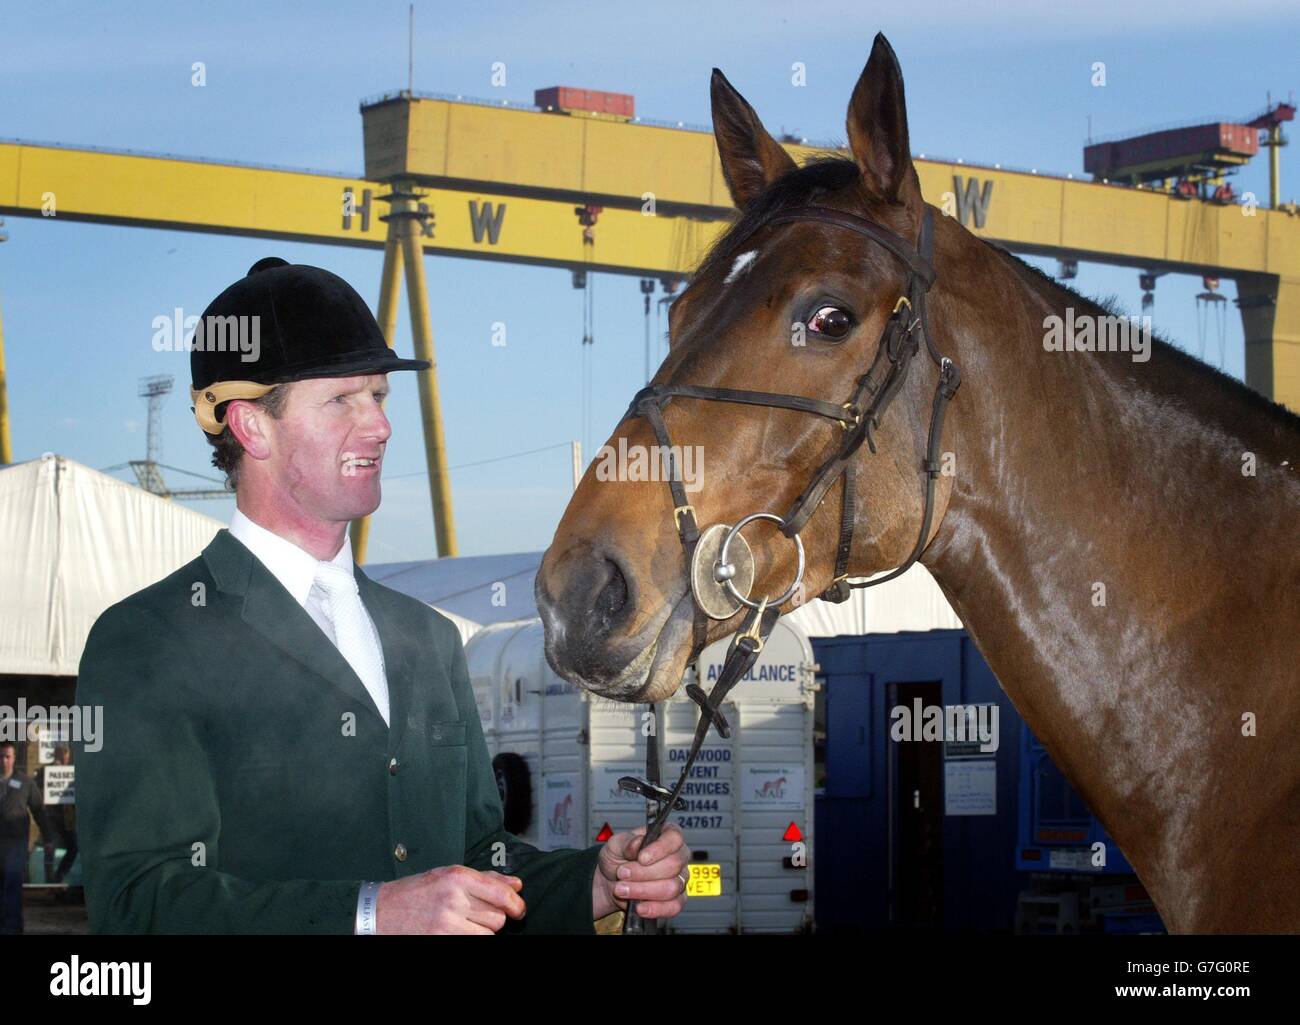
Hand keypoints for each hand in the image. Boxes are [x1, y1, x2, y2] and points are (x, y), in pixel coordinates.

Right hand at [375, 865, 525, 933]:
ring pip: (488, 934)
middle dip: (492, 918)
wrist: (380, 911)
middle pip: (497, 917)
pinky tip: (457, 932)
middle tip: (475, 914)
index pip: (501, 893)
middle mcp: (453, 899)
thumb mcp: (448, 875)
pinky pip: (473, 943)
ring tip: (463, 923)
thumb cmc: (418, 891)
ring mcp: (446, 923)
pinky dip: (471, 939)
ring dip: (482, 931)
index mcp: (457, 877)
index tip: (519, 910)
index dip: (516, 904)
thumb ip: (485, 879)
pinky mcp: (441, 940)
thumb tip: (517, 885)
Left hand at [593, 824, 690, 920]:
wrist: (612, 882)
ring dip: (643, 891)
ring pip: (671, 887)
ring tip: (622, 889)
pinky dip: (655, 908)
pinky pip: (673, 907)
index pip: (674, 838)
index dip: (659, 849)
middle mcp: (678, 856)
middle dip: (644, 873)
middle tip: (623, 874)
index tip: (641, 858)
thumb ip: (627, 842)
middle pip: (673, 865)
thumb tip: (638, 842)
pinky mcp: (677, 900)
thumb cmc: (618, 858)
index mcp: (667, 835)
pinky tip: (639, 907)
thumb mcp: (616, 844)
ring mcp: (680, 879)